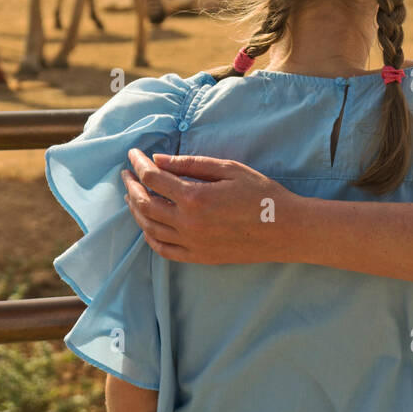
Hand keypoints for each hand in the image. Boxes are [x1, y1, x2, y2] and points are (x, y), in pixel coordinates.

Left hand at [122, 148, 294, 264]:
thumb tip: (159, 160)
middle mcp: (188, 223)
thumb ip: (191, 165)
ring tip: (132, 196)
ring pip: (149, 228)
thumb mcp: (229, 169)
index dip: (139, 164)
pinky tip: (147, 225)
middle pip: (144, 204)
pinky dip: (150, 237)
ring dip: (136, 210)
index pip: (153, 178)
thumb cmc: (261, 194)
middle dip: (131, 186)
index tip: (134, 154)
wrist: (286, 230)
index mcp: (195, 197)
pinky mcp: (199, 257)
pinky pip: (164, 250)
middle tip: (126, 174)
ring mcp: (192, 244)